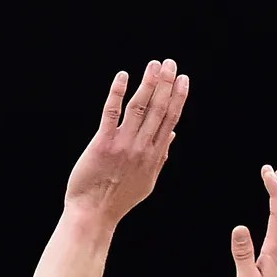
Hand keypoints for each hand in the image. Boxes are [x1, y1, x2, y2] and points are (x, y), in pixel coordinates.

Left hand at [64, 59, 187, 223]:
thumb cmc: (118, 199)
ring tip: (154, 65)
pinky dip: (117, 93)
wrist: (94, 213)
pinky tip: (122, 77)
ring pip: (140, 108)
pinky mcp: (102, 144)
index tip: (183, 79)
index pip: (170, 119)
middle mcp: (142, 147)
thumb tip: (171, 135)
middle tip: (171, 63)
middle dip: (166, 84)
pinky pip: (111, 113)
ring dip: (148, 84)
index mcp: (155, 154)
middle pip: (159, 109)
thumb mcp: (147, 180)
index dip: (178, 97)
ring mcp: (123, 144)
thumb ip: (161, 156)